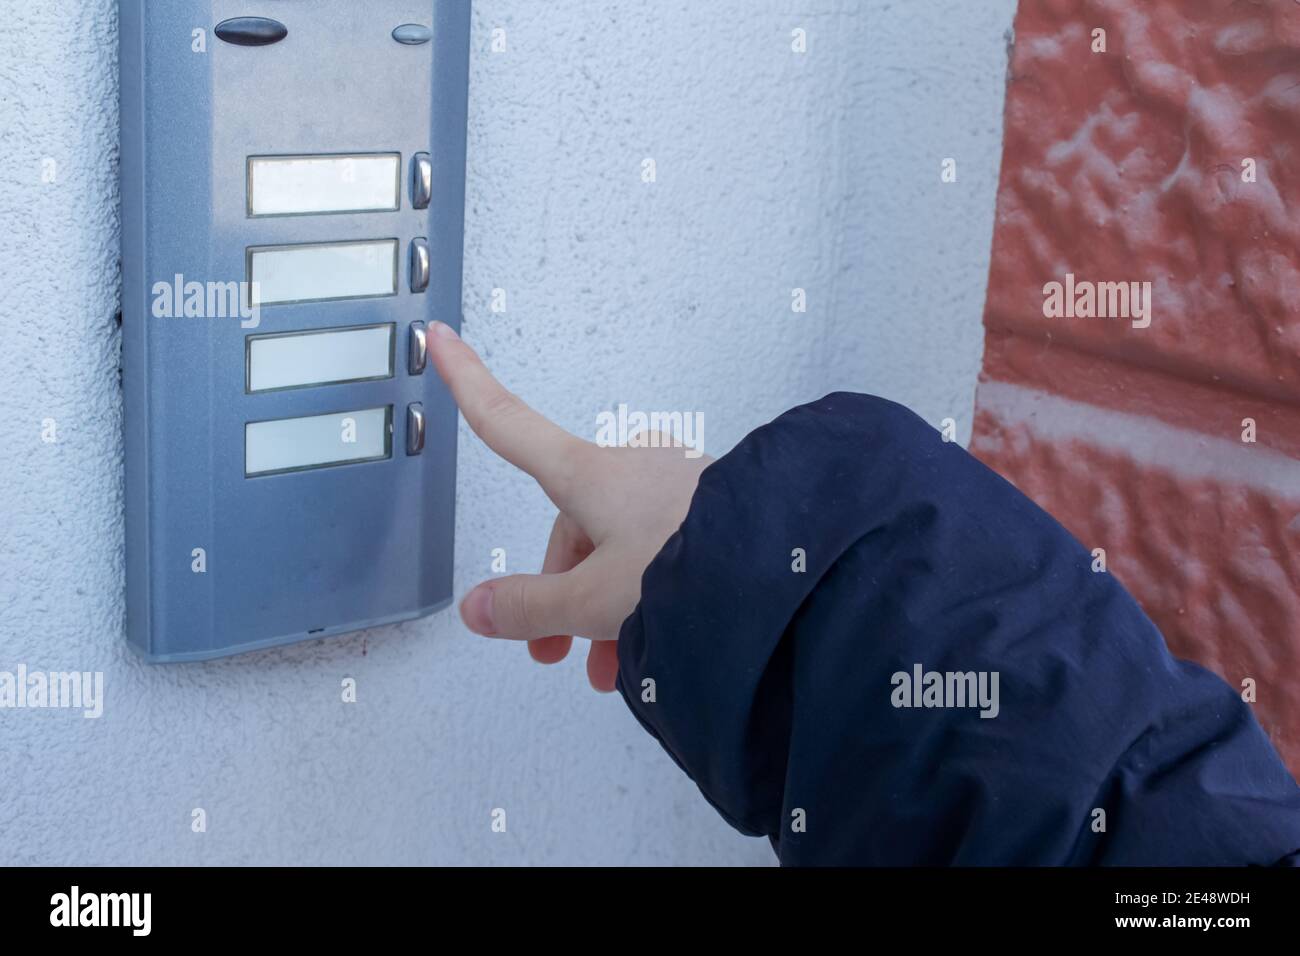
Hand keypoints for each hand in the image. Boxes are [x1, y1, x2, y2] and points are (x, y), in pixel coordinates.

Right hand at [427, 321, 711, 691]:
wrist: (789, 567)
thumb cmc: (694, 567)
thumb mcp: (594, 601)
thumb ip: (530, 608)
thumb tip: (476, 608)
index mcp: (588, 475)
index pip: (507, 423)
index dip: (466, 382)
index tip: (440, 336)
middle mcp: (629, 467)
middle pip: (570, 523)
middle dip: (563, 590)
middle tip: (559, 651)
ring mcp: (674, 483)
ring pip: (619, 543)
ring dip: (607, 602)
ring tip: (616, 666)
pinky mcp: (712, 504)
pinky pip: (661, 544)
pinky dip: (649, 586)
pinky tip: (659, 636)